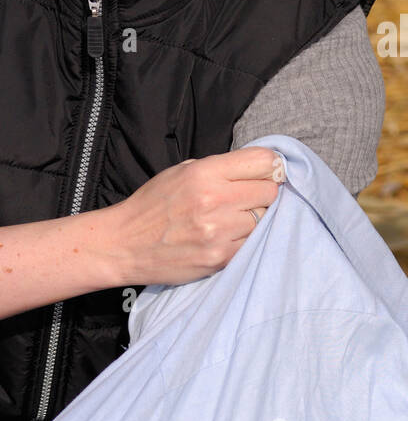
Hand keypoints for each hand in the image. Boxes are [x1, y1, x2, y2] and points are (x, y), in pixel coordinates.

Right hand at [103, 147, 285, 285]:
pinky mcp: (219, 258)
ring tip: (232, 220)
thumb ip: (221, 168)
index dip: (270, 167)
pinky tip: (228, 237)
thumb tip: (262, 168)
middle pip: (270, 191)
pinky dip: (246, 240)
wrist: (123, 245)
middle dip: (263, 193)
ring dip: (255, 219)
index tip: (267, 173)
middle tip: (247, 199)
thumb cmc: (154, 205)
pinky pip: (253, 244)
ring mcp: (218, 231)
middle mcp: (214, 200)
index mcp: (204, 172)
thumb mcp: (182, 172)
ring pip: (265, 219)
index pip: (263, 161)